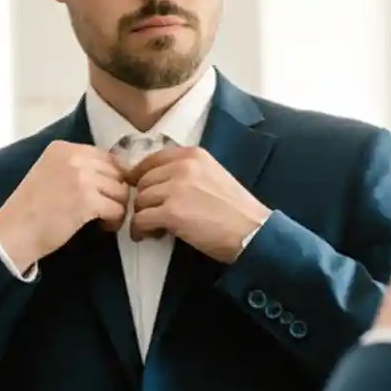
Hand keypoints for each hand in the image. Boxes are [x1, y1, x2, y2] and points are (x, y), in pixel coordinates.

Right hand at [0, 141, 129, 271]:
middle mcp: (73, 157)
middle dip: (116, 191)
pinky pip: (117, 208)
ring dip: (118, 206)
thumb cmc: (30, 208)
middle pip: (115, 171)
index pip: (104, 156)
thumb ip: (76, 167)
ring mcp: (81, 178)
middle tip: (107, 208)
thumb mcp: (50, 173)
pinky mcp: (88, 201)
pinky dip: (114, 220)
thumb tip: (111, 173)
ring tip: (104, 219)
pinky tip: (103, 226)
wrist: (13, 232)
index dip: (110, 176)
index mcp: (63, 148)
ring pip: (120, 190)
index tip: (104, 192)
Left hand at [128, 146, 271, 263]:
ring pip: (140, 200)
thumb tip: (157, 181)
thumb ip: (186, 171)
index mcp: (192, 154)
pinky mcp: (171, 212)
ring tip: (154, 227)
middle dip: (144, 199)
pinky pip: (141, 219)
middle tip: (152, 215)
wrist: (251, 230)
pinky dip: (140, 230)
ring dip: (142, 215)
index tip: (138, 188)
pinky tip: (148, 235)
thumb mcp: (212, 174)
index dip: (141, 175)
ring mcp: (175, 188)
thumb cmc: (235, 208)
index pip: (152, 159)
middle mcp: (182, 166)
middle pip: (144, 181)